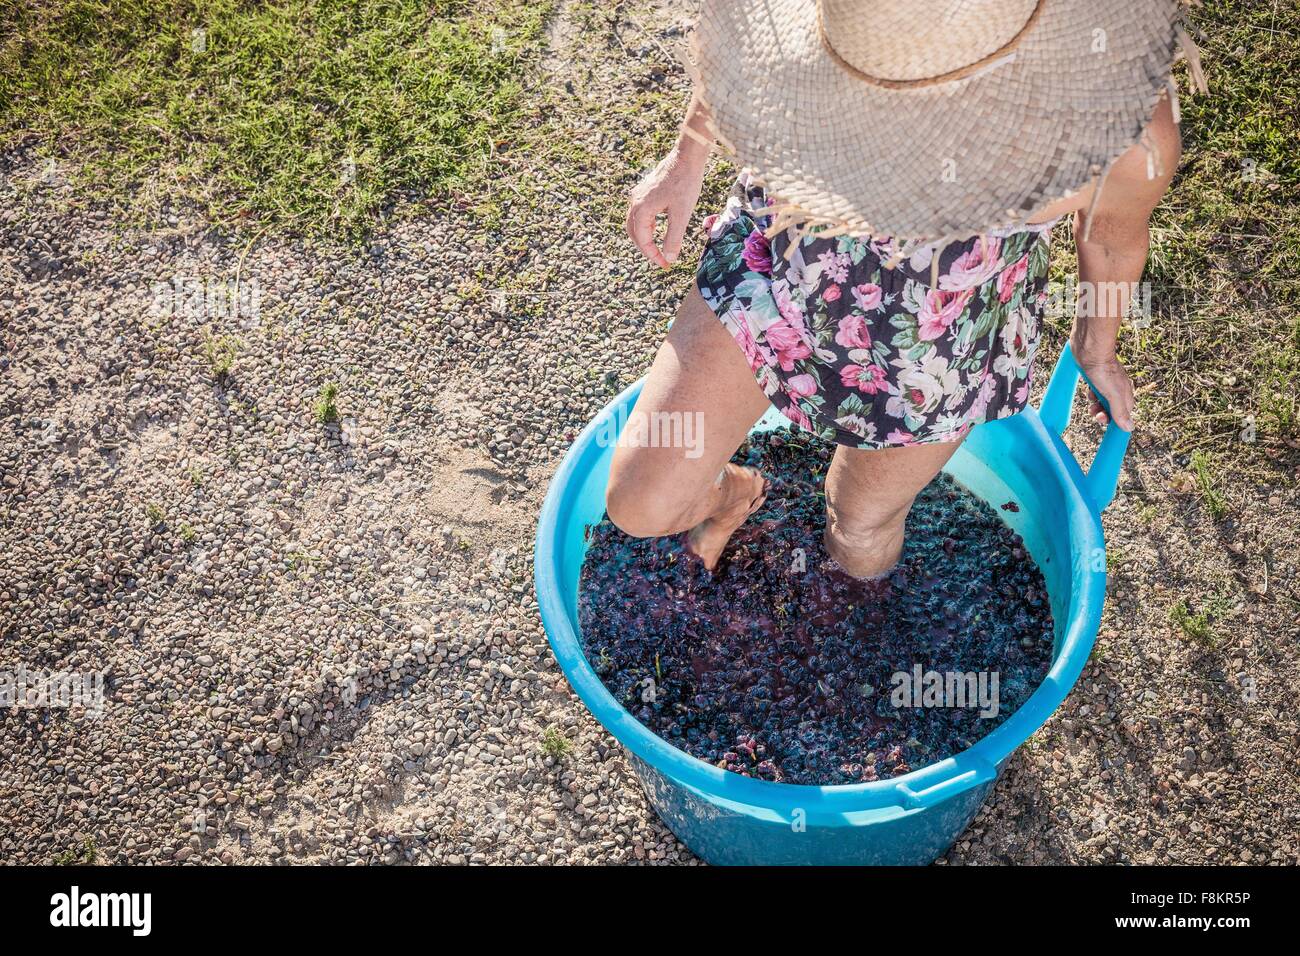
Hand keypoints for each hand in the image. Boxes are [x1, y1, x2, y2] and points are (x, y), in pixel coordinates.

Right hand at [625, 143, 706, 268]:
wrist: (687, 157)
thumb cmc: (685, 183)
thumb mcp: (682, 215)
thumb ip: (674, 239)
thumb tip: (669, 258)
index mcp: (641, 209)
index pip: (642, 240)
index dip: (653, 255)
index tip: (665, 265)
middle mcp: (636, 202)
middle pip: (633, 232)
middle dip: (645, 248)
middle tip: (659, 259)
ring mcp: (639, 194)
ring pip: (635, 222)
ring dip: (644, 237)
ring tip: (656, 247)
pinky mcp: (646, 189)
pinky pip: (640, 212)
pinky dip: (646, 224)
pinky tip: (657, 227)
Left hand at [1072, 345, 1135, 431]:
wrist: (1091, 350)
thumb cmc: (1103, 371)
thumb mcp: (1113, 395)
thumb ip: (1120, 412)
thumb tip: (1129, 428)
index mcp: (1126, 395)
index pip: (1124, 415)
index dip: (1115, 422)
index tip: (1106, 426)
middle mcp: (1119, 390)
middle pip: (1112, 409)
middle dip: (1103, 414)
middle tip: (1095, 414)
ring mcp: (1108, 383)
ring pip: (1103, 401)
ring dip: (1096, 405)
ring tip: (1091, 403)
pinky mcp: (1098, 378)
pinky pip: (1096, 392)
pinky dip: (1091, 394)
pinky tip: (1089, 391)